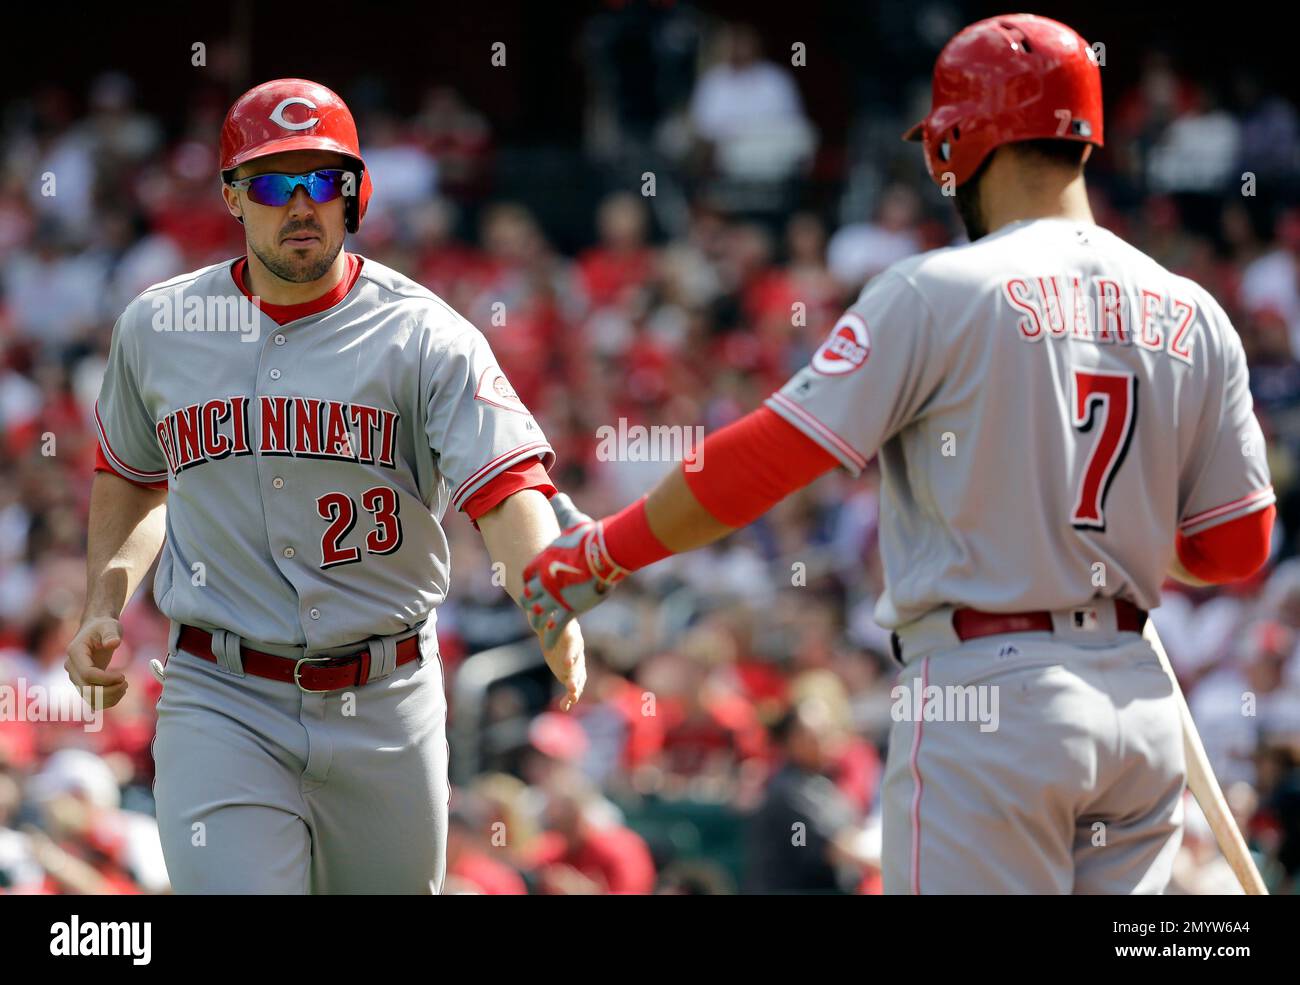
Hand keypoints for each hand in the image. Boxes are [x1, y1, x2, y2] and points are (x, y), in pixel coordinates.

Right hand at [64, 616, 126, 710]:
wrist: (96, 629)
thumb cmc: (103, 626)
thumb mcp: (109, 626)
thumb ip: (110, 634)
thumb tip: (113, 643)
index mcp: (75, 653)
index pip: (87, 674)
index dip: (106, 679)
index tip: (123, 676)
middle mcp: (72, 667)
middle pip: (86, 689)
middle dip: (109, 690)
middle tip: (126, 683)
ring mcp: (76, 676)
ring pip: (88, 697)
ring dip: (109, 698)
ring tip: (125, 686)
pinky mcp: (84, 682)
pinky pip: (92, 699)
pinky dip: (106, 701)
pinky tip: (119, 691)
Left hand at [522, 494, 626, 650]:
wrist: (604, 553)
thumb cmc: (591, 536)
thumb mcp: (574, 521)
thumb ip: (563, 510)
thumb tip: (558, 494)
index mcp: (543, 560)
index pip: (527, 573)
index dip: (529, 579)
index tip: (530, 584)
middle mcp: (543, 580)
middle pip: (530, 594)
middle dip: (531, 599)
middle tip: (530, 605)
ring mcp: (554, 597)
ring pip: (538, 612)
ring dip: (538, 617)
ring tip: (537, 623)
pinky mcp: (567, 610)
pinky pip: (554, 627)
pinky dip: (551, 635)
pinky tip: (547, 642)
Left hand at [543, 619, 586, 710]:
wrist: (555, 630)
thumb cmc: (550, 620)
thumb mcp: (548, 617)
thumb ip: (544, 616)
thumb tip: (533, 608)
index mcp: (572, 637)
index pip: (574, 646)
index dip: (571, 656)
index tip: (566, 664)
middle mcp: (576, 653)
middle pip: (579, 666)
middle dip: (575, 677)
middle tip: (570, 686)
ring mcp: (575, 665)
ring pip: (578, 679)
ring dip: (575, 689)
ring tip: (572, 699)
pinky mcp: (569, 674)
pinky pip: (572, 688)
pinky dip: (569, 698)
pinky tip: (564, 707)